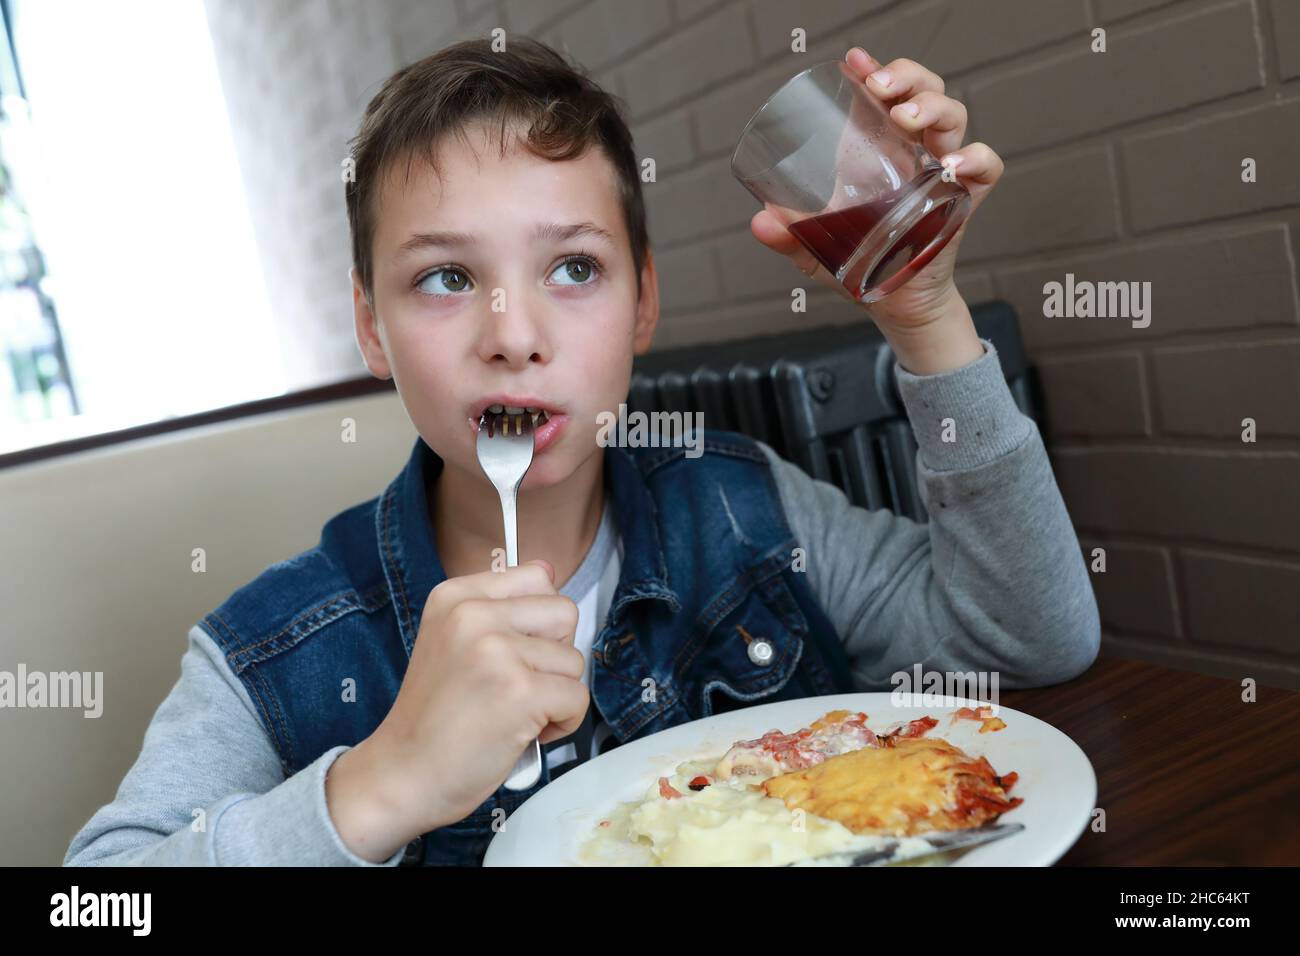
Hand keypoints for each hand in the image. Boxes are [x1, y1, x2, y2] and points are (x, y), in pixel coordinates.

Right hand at [326, 560, 586, 860]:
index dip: (538, 622)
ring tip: (512, 713)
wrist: (402, 774)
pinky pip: (577, 698)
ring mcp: (497, 651)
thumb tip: (551, 571)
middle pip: (564, 613)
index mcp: (456, 596)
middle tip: (514, 686)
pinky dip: (561, 723)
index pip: (537, 577)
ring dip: (555, 694)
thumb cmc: (434, 718)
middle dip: (554, 656)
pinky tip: (522, 733)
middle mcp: (474, 615)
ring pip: (574, 660)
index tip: (512, 651)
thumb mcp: (452, 641)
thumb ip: (500, 608)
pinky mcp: (520, 691)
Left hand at [750, 47, 1004, 334]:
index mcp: (882, 148)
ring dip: (933, 108)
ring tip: (907, 119)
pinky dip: (976, 159)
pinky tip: (953, 166)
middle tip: (880, 87)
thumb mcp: (817, 248)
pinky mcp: (964, 200)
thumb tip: (759, 222)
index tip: (855, 61)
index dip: (875, 69)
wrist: (895, 302)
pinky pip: (987, 168)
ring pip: (954, 117)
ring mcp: (943, 173)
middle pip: (925, 91)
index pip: (886, 94)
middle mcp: (916, 151)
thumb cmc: (860, 263)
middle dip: (906, 77)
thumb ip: (789, 236)